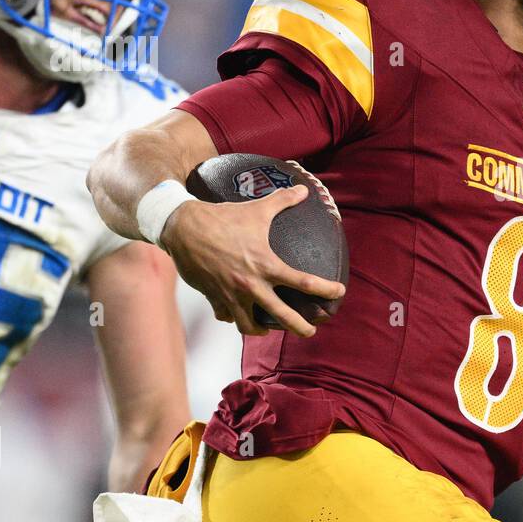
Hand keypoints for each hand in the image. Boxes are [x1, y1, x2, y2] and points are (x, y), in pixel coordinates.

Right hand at [160, 184, 344, 337]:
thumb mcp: (257, 208)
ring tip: (269, 328)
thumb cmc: (223, 218)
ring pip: (250, 326)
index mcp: (266, 265)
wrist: (183, 228)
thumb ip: (283, 201)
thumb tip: (303, 190)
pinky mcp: (214, 298)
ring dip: (262, 329)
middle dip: (301, 328)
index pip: (304, 282)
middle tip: (311, 331)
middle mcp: (251, 285)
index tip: (339, 293)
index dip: (326, 289)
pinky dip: (233, 317)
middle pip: (282, 316)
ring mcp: (231, 295)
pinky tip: (237, 314)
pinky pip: (226, 316)